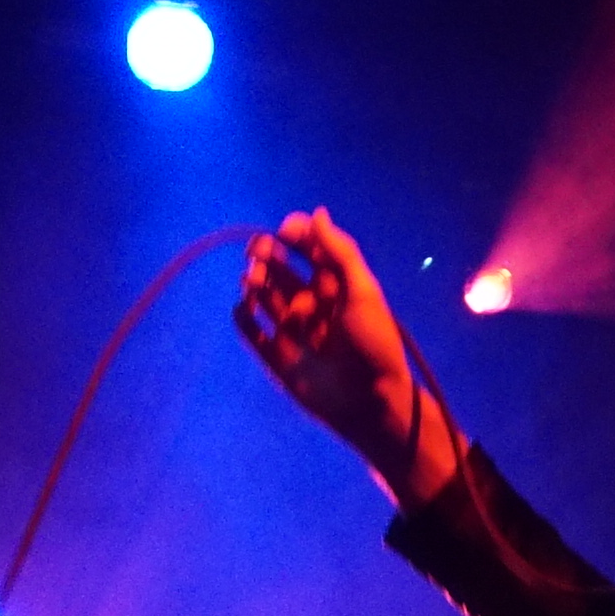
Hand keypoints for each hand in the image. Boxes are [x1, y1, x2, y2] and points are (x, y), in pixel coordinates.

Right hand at [235, 207, 460, 506]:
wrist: (369, 403)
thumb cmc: (373, 345)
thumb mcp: (362, 292)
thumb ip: (339, 252)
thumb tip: (316, 213)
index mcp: (336, 285)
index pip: (309, 248)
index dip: (295, 234)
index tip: (285, 229)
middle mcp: (312, 303)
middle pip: (281, 268)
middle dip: (268, 254)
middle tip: (259, 252)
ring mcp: (292, 329)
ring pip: (264, 295)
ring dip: (255, 281)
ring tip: (252, 279)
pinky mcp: (275, 356)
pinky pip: (250, 330)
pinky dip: (242, 316)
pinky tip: (244, 307)